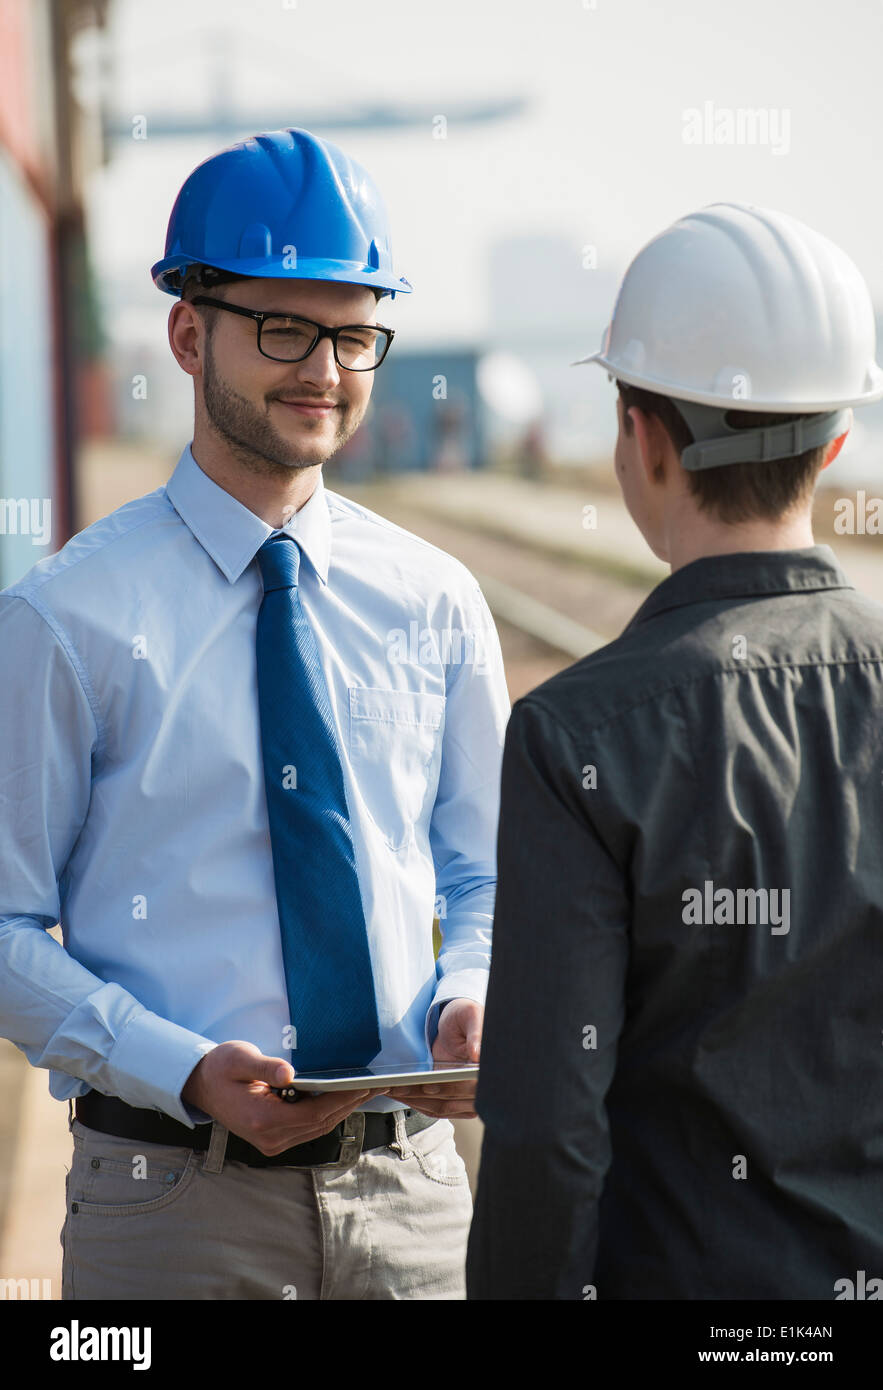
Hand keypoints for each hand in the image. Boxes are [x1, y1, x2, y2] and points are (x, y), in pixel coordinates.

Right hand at [181, 1040, 386, 1156]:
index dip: (343, 1098)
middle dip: (350, 1103)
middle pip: (321, 1122)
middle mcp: (270, 1137)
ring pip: (317, 1128)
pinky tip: (341, 1098)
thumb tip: (288, 1074)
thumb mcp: (240, 1059)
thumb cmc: (220, 1068)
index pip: (315, 1112)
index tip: (366, 1083)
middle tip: (378, 1085)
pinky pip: (308, 1128)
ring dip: (342, 1109)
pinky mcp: (273, 1139)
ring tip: (367, 1090)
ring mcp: (271, 1142)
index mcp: (263, 1119)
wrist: (199, 1085)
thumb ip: (266, 1068)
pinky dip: (327, 1114)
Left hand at [384, 999, 482, 1118]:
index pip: (470, 1087)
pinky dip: (417, 1103)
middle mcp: (479, 1088)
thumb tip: (477, 1055)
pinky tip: (401, 1095)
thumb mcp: (472, 1016)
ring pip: (441, 1107)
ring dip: (416, 1101)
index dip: (449, 1088)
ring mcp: (465, 1096)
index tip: (428, 1086)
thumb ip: (477, 1033)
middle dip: (423, 1095)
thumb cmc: (466, 1015)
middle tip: (400, 1087)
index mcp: (487, 1070)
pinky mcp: (452, 1098)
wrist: (457, 1022)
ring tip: (393, 1090)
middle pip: (451, 1100)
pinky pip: (436, 1107)